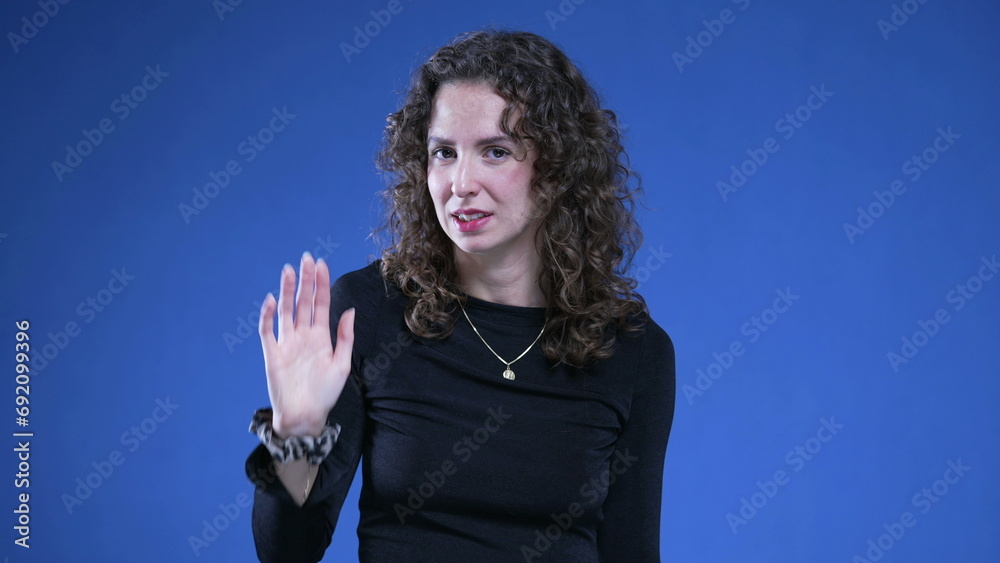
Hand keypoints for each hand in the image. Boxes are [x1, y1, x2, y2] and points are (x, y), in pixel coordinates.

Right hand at [258, 251, 354, 437]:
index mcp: (321, 337)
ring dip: (287, 291)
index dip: (321, 284)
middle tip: (306, 259)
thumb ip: (345, 337)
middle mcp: (303, 336)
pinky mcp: (272, 355)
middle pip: (303, 302)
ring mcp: (286, 343)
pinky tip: (272, 300)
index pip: (320, 304)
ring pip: (286, 311)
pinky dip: (267, 316)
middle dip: (305, 280)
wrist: (305, 417)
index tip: (321, 264)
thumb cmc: (325, 394)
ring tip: (289, 270)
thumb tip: (350, 310)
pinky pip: (267, 332)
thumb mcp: (342, 365)